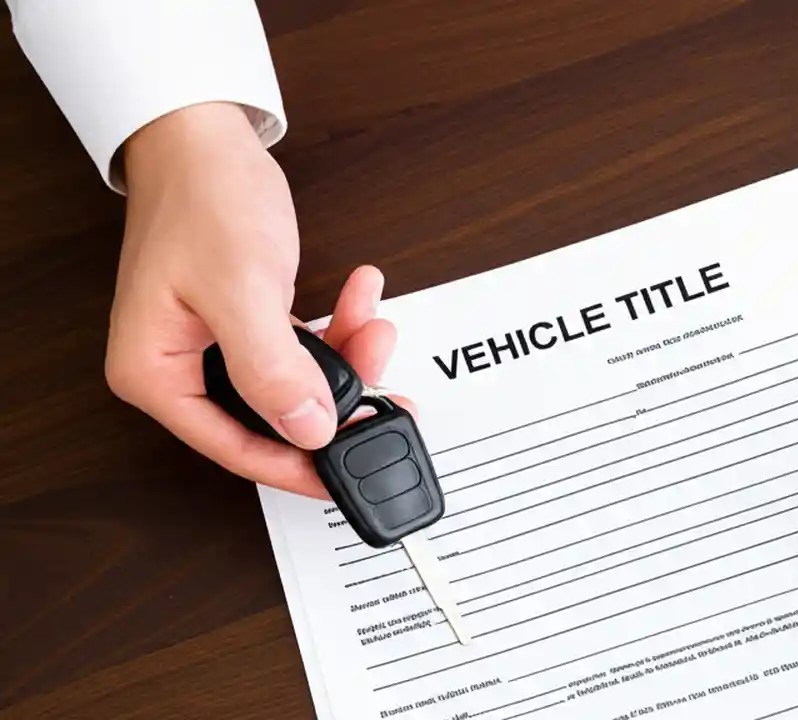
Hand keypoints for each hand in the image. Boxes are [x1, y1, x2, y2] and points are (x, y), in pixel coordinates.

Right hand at [105, 102, 403, 498]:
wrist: (206, 135)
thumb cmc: (202, 197)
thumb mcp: (241, 290)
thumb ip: (274, 369)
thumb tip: (307, 429)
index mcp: (154, 374)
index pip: (232, 447)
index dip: (295, 465)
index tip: (343, 473)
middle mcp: (180, 367)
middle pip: (270, 418)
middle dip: (333, 401)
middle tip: (380, 392)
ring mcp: (215, 345)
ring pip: (296, 382)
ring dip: (345, 358)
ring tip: (375, 328)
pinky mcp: (246, 322)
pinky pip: (302, 347)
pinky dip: (337, 329)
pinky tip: (361, 301)